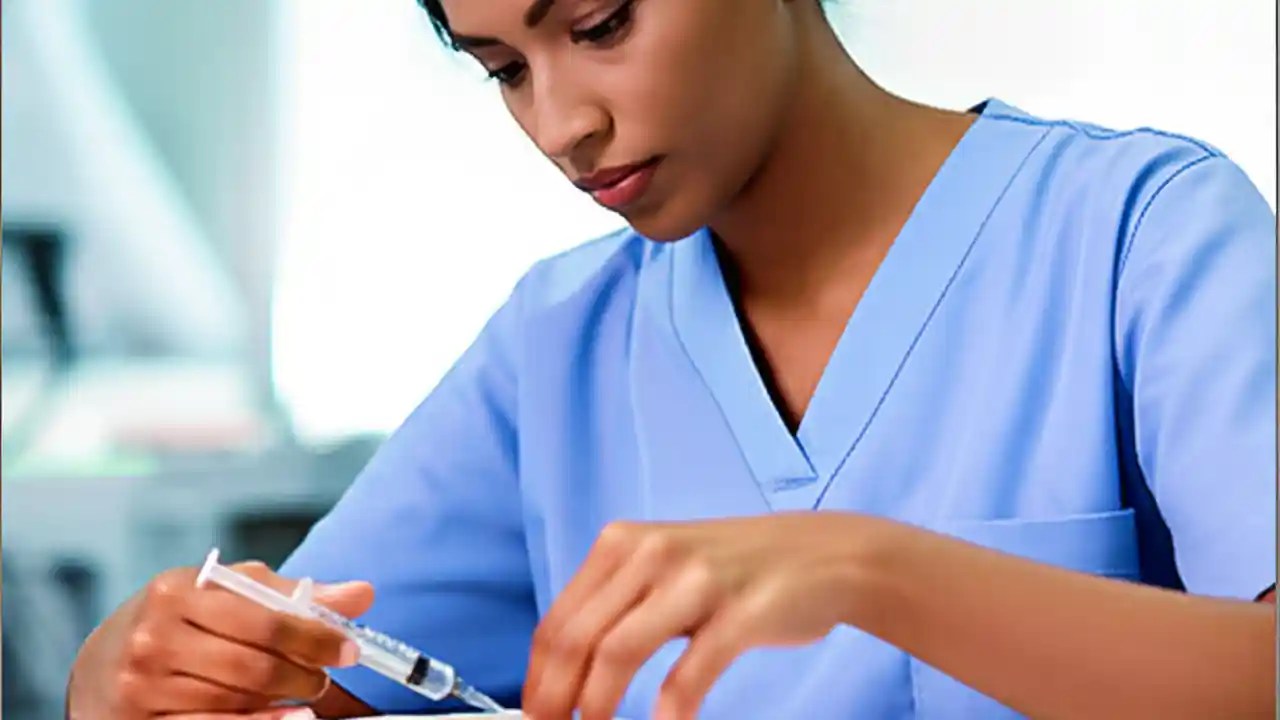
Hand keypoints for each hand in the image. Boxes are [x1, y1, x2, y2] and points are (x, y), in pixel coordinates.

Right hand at [68, 561, 373, 718]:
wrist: (100, 665)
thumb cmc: (177, 621)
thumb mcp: (226, 592)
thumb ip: (292, 594)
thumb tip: (361, 595)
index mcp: (177, 592)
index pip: (266, 619)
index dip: (316, 637)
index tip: (348, 649)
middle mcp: (154, 637)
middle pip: (255, 667)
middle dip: (304, 675)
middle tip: (323, 678)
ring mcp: (143, 684)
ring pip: (238, 700)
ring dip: (283, 702)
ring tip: (301, 694)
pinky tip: (284, 717)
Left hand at [521, 512, 885, 719]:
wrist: (824, 554)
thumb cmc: (735, 570)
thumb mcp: (664, 567)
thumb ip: (616, 604)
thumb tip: (562, 670)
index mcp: (623, 543)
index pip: (557, 620)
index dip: (536, 677)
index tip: (532, 713)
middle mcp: (653, 553)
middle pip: (577, 639)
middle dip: (555, 699)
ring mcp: (697, 580)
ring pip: (618, 651)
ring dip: (596, 707)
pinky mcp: (740, 611)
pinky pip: (690, 672)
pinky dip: (669, 710)